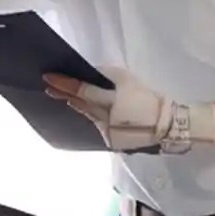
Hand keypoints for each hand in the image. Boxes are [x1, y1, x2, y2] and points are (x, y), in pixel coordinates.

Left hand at [43, 67, 214, 150]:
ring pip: (87, 116)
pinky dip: (95, 117)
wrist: (167, 125)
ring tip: (68, 97)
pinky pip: (97, 125)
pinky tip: (95, 112)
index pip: (82, 90)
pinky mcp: (109, 141)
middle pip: (79, 104)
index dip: (63, 84)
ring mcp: (106, 131)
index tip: (48, 78)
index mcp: (111, 100)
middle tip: (50, 87)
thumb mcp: (128, 79)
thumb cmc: (147, 97)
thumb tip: (88, 74)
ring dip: (79, 106)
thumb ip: (106, 75)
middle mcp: (105, 118)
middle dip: (64, 95)